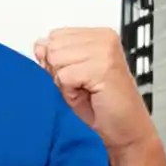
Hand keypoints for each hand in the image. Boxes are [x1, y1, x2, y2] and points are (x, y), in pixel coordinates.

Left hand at [34, 27, 156, 151]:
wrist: (126, 130)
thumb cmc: (103, 106)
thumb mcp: (71, 77)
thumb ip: (55, 58)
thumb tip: (39, 45)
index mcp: (99, 35)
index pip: (56, 35)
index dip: (57, 60)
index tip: (77, 74)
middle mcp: (104, 39)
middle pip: (54, 46)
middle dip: (60, 71)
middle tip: (82, 85)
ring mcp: (105, 52)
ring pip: (57, 60)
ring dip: (66, 82)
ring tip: (86, 90)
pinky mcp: (102, 68)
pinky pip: (64, 76)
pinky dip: (70, 92)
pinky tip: (89, 95)